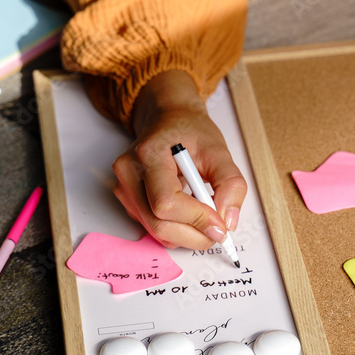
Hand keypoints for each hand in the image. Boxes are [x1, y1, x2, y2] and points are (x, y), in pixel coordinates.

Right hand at [112, 70, 246, 248]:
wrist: (169, 121)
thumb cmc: (190, 132)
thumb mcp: (219, 150)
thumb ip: (230, 184)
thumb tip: (227, 221)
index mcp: (149, 154)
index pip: (166, 201)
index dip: (196, 219)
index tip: (220, 225)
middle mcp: (129, 173)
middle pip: (159, 224)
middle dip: (195, 234)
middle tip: (219, 230)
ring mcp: (124, 189)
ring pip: (156, 231)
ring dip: (187, 234)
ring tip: (205, 215)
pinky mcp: (128, 201)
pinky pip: (153, 228)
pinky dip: (177, 229)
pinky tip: (189, 211)